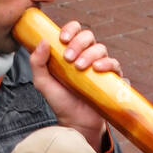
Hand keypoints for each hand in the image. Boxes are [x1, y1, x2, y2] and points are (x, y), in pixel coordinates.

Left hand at [28, 20, 119, 149]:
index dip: (70, 29)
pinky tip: (97, 69)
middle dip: (78, 43)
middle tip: (69, 59)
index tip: (62, 39)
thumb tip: (43, 41)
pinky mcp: (111, 78)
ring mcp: (100, 66)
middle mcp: (86, 56)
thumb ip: (37, 63)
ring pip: (100, 48)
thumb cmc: (60, 102)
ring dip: (89, 54)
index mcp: (71, 52)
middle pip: (88, 36)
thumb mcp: (43, 83)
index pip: (74, 31)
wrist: (75, 123)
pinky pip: (115, 64)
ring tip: (80, 68)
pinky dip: (107, 64)